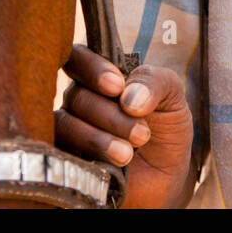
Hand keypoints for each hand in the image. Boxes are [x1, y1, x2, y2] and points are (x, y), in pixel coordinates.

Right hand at [54, 44, 195, 208]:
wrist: (167, 176)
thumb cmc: (165, 128)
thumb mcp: (172, 96)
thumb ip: (155, 82)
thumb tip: (128, 95)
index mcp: (100, 76)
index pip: (78, 57)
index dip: (92, 68)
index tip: (117, 86)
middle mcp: (79, 99)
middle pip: (76, 95)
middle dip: (109, 114)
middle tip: (142, 134)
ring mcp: (70, 130)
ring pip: (65, 124)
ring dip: (97, 139)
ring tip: (128, 154)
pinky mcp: (66, 159)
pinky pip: (59, 154)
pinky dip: (86, 157)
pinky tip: (112, 165)